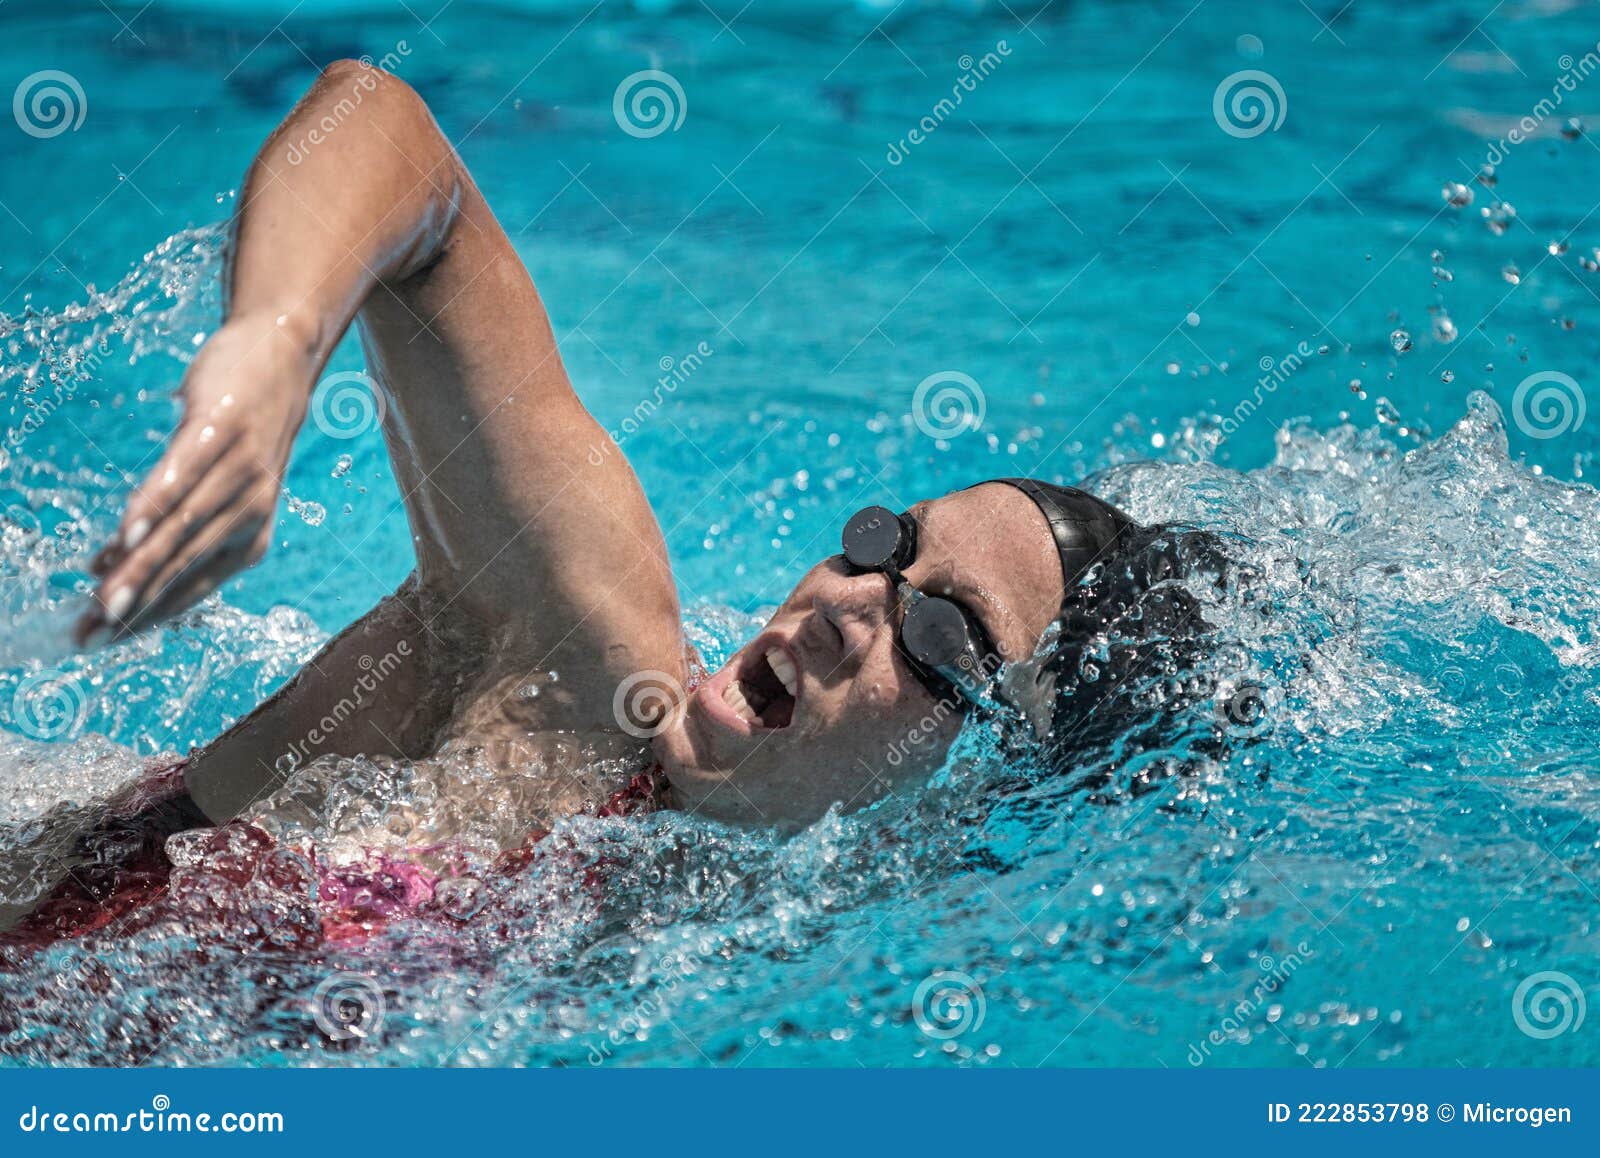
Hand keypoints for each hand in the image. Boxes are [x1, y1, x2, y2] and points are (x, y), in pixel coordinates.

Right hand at [76, 318, 315, 647]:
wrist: (281, 361)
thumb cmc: (238, 436)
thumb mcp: (210, 488)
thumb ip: (167, 528)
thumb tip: (109, 565)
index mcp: (248, 538)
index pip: (189, 588)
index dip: (143, 616)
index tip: (96, 642)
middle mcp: (250, 512)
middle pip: (180, 566)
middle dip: (133, 605)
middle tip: (87, 634)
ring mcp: (238, 471)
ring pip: (181, 528)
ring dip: (141, 567)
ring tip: (103, 599)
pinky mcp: (220, 430)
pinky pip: (184, 474)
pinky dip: (155, 505)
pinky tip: (128, 532)